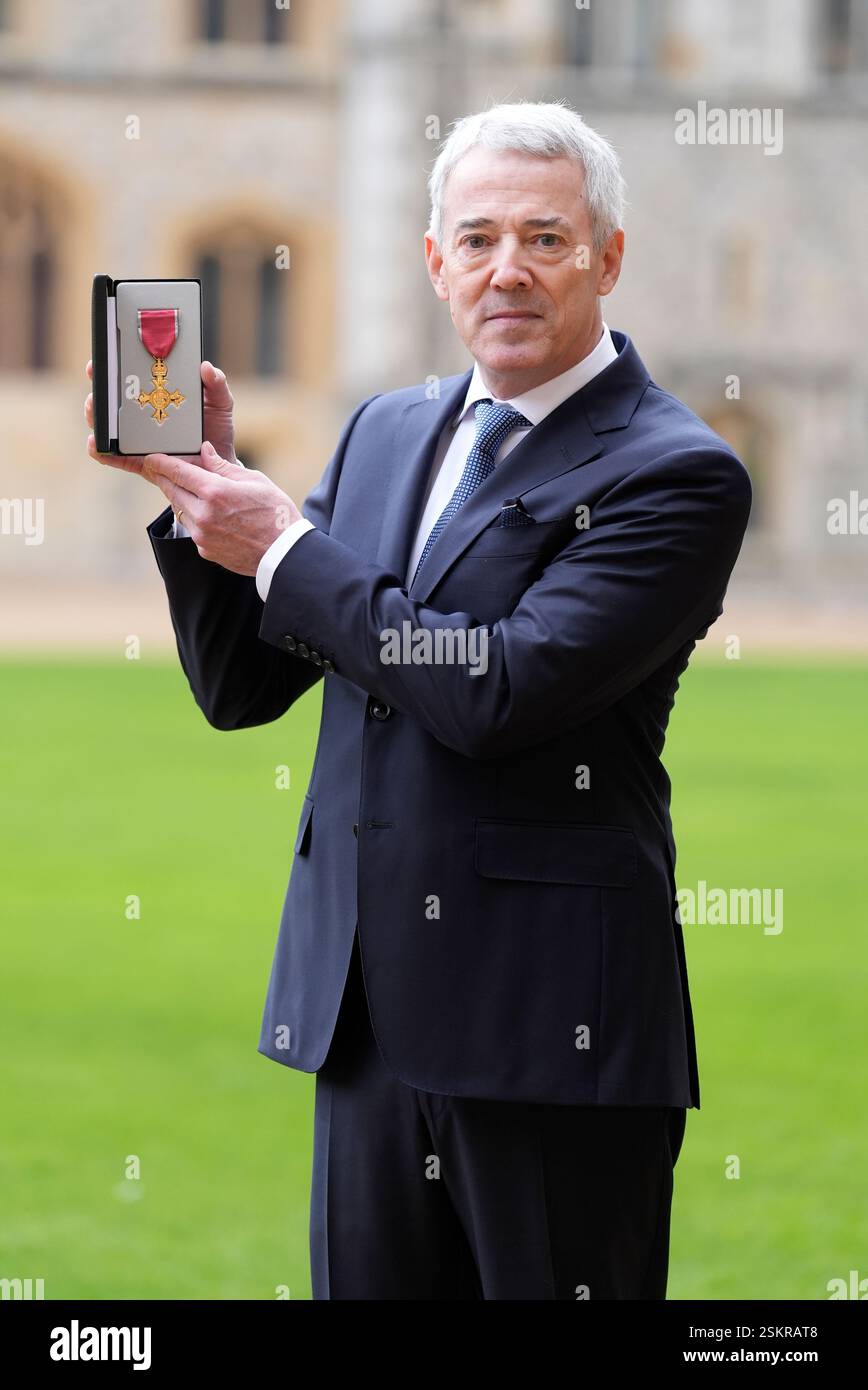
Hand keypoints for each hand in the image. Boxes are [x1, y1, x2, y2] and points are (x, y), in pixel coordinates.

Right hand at [84, 359, 236, 478]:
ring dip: (97, 416)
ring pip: (109, 427)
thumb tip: (206, 367)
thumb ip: (217, 385)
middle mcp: (142, 416)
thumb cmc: (216, 430)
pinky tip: (95, 444)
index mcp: (158, 395)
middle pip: (113, 400)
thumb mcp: (221, 403)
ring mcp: (138, 440)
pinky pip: (116, 459)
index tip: (108, 354)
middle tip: (98, 380)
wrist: (220, 467)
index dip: (115, 364)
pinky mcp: (140, 463)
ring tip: (95, 408)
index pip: (132, 376)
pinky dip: (102, 452)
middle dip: (100, 388)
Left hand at [140, 443, 302, 576]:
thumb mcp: (254, 481)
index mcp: (214, 492)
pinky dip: (198, 520)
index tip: (152, 458)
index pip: (177, 472)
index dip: (160, 463)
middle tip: (160, 470)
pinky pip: (193, 529)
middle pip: (172, 491)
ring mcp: (201, 535)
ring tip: (199, 494)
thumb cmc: (275, 513)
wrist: (284, 554)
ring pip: (181, 511)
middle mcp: (202, 514)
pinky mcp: (205, 550)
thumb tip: (204, 451)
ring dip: (184, 500)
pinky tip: (215, 518)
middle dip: (165, 479)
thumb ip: (223, 466)